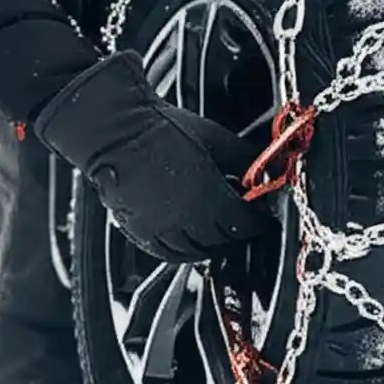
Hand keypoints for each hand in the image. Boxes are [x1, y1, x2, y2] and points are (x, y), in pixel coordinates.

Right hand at [34, 51, 273, 261]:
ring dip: (213, 247)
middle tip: (244, 227)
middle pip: (223, 241)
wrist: (117, 129)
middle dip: (238, 235)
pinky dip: (184, 253)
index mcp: (208, 194)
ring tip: (220, 237)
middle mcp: (185, 218)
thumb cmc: (162, 128)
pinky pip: (168, 254)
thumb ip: (245, 159)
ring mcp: (160, 228)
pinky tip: (191, 244)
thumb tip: (265, 170)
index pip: (244, 223)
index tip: (263, 219)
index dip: (258, 223)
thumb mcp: (215, 138)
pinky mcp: (139, 231)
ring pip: (196, 252)